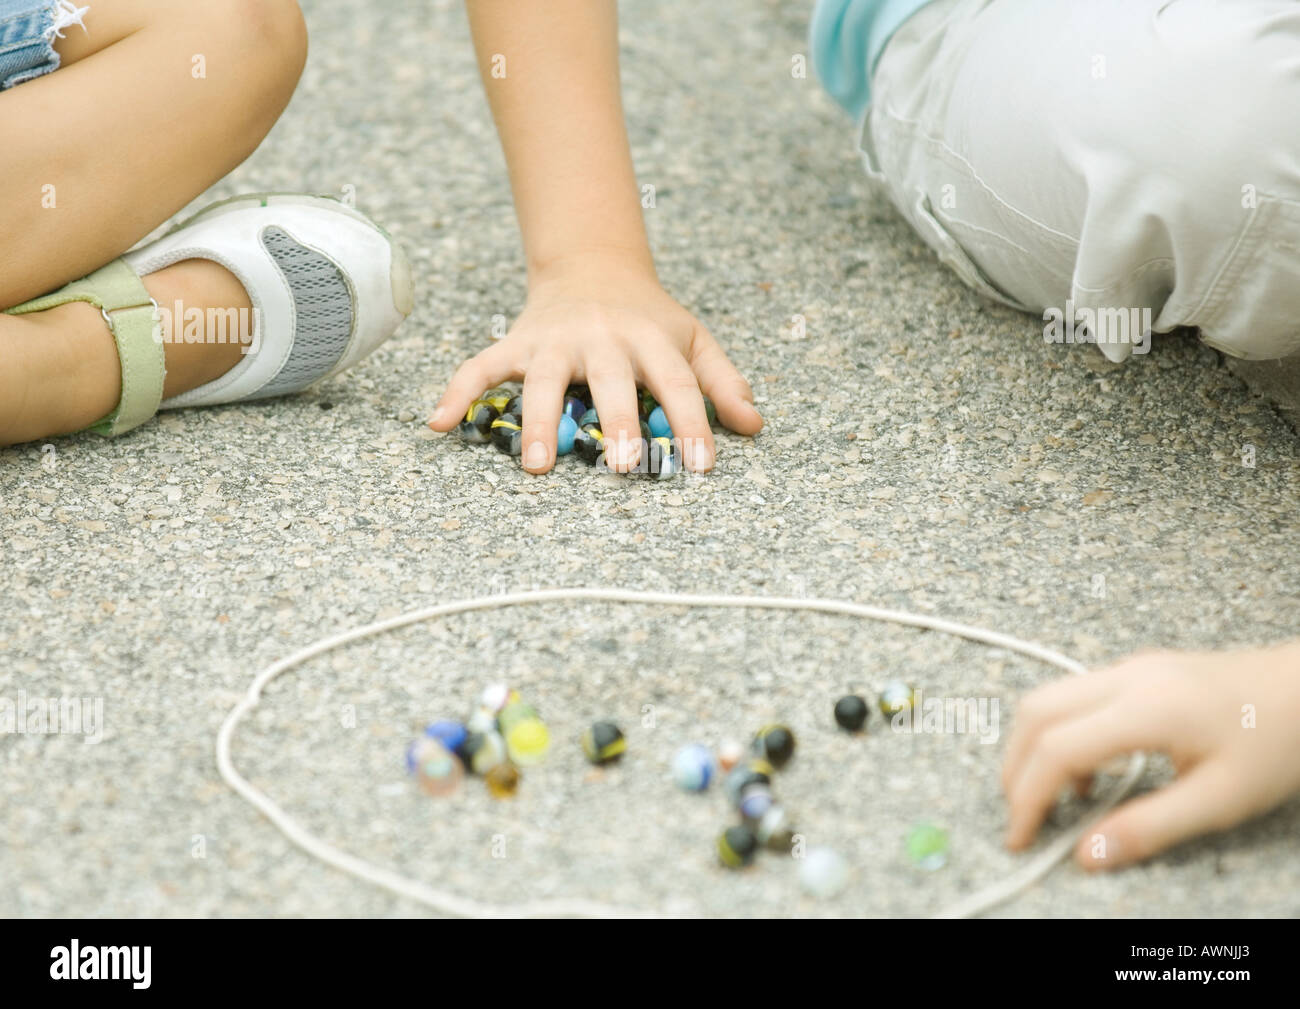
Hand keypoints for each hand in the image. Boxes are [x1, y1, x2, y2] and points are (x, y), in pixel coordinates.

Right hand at [428, 256, 762, 472]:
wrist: (594, 265)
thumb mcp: (693, 340)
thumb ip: (721, 382)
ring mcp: (555, 341)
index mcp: (650, 338)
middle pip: (610, 380)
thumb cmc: (650, 318)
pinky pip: (481, 367)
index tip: (700, 466)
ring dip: (539, 422)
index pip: (677, 383)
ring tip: (537, 467)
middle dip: (616, 422)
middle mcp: (602, 338)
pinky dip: (458, 392)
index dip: (692, 422)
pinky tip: (438, 424)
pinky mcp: (517, 344)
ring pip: (544, 380)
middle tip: (620, 466)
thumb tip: (754, 426)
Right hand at [1002, 642, 1299, 869]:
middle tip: (1023, 816)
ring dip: (1033, 748)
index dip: (1028, 797)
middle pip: (1034, 714)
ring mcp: (1129, 668)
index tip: (1022, 837)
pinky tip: (1091, 770)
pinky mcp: (1137, 670)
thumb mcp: (1220, 799)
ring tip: (1054, 797)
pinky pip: (1073, 694)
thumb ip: (1149, 827)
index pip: (1056, 748)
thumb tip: (1089, 854)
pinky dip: (1059, 732)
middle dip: (1015, 770)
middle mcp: (1127, 678)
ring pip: (1047, 698)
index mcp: (1146, 708)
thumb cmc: (1277, 740)